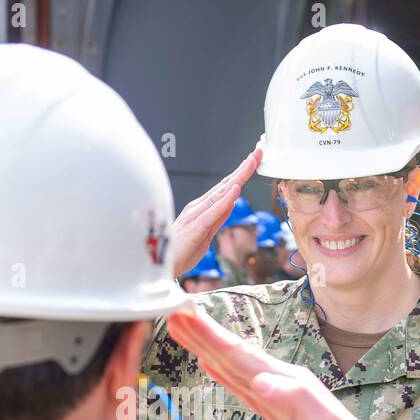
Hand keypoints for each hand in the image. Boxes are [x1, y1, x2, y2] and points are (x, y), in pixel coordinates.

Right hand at [166, 308, 368, 419]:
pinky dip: (224, 375)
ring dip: (209, 349)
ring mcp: (279, 397)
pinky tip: (211, 366)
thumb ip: (297, 401)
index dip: (211, 337)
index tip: (184, 317)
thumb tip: (261, 381)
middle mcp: (283, 383)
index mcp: (289, 382)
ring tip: (184, 332)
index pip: (242, 355)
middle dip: (204, 335)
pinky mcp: (276, 414)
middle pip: (235, 355)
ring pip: (235, 368)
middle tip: (173, 315)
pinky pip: (243, 388)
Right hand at [170, 149, 262, 277]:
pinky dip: (225, 200)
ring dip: (238, 177)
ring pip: (221, 192)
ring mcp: (195, 215)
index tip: (254, 160)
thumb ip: (218, 218)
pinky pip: (213, 212)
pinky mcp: (195, 227)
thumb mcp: (206, 234)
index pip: (224, 187)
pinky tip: (235, 189)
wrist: (160, 268)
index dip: (240, 173)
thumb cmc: (180, 252)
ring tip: (252, 162)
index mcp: (200, 209)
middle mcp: (198, 207)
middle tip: (259, 151)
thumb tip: (231, 202)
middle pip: (225, 184)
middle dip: (243, 168)